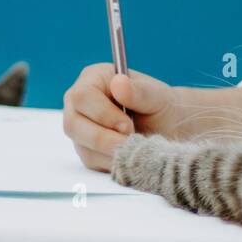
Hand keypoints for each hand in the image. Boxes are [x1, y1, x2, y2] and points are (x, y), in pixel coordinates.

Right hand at [62, 63, 177, 171]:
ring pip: (82, 146)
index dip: (102, 114)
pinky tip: (130, 154)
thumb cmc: (161, 106)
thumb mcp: (157, 96)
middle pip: (73, 124)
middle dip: (104, 138)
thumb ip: (138, 91)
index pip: (82, 96)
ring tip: (136, 147)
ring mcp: (81, 127)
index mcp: (94, 79)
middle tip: (131, 141)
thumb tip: (118, 82)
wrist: (168, 128)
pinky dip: (113, 162)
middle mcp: (80, 103)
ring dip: (111, 152)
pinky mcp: (87, 149)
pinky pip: (92, 161)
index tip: (127, 126)